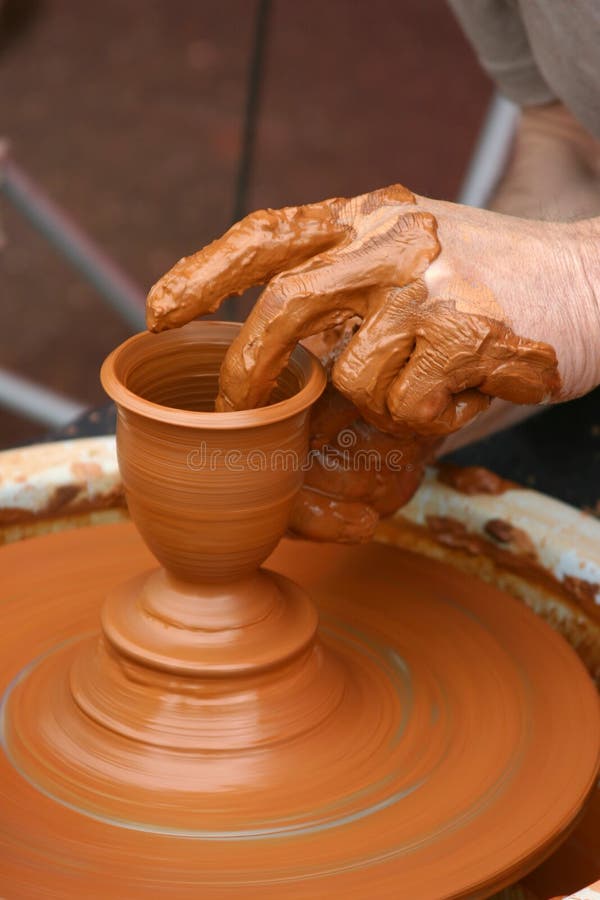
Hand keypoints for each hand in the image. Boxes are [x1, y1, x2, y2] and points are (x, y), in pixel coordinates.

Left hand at [147, 184, 597, 538]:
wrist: (589, 281)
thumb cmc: (484, 281)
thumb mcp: (408, 256)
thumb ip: (344, 287)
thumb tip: (266, 357)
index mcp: (367, 215)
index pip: (268, 234)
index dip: (204, 272)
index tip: (156, 314)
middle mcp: (392, 238)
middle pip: (285, 307)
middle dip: (249, 370)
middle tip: (237, 408)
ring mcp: (429, 283)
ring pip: (354, 378)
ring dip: (384, 399)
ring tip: (431, 379)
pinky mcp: (465, 331)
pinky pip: (409, 405)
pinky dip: (431, 415)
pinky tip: (467, 386)